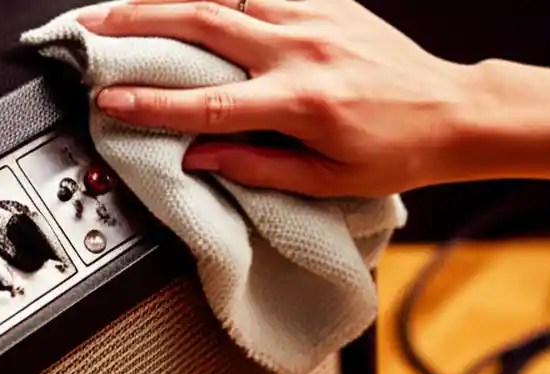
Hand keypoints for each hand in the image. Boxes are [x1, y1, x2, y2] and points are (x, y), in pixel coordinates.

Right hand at [77, 0, 481, 196]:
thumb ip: (257, 167)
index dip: (150, 101)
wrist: (453, 113)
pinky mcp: (329, 1)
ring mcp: (315, 17)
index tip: (109, 97)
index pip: (206, 102)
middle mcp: (303, 50)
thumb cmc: (397, 150)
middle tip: (95, 25)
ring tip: (132, 7)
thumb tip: (199, 156)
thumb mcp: (328, 180)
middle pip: (202, 23)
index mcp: (301, 103)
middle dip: (139, 22)